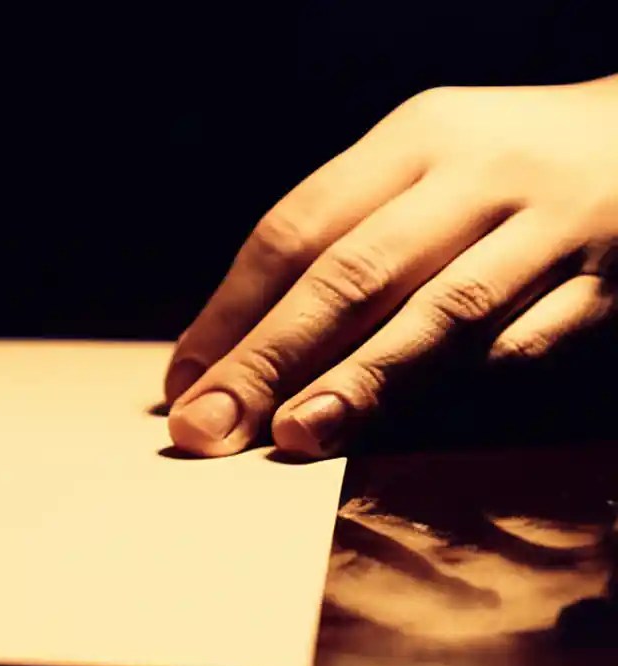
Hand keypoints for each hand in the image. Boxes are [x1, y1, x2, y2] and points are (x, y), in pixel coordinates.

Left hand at [164, 75, 617, 457]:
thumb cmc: (514, 168)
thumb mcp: (430, 165)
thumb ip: (349, 236)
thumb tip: (234, 340)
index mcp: (416, 138)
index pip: (297, 229)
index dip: (231, 311)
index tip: (185, 380)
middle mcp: (479, 174)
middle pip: (352, 273)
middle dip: (268, 356)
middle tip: (208, 426)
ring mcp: (554, 228)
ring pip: (440, 314)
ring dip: (361, 382)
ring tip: (292, 434)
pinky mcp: (615, 285)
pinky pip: (531, 344)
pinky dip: (467, 388)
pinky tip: (413, 428)